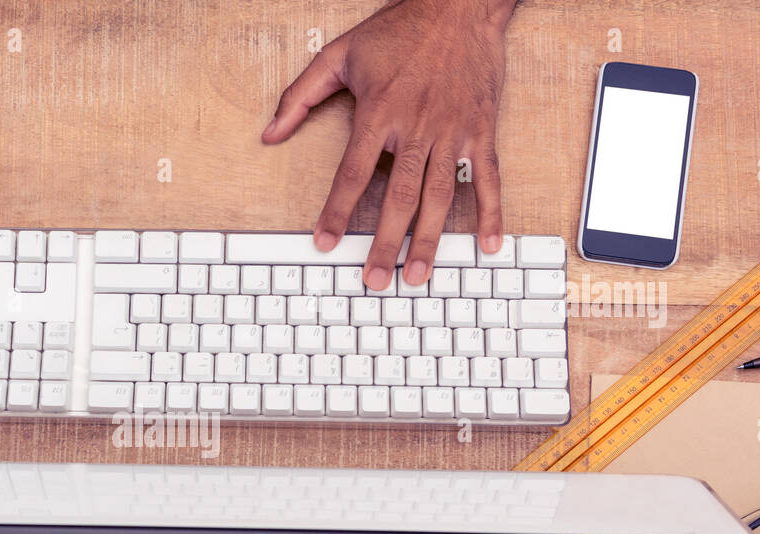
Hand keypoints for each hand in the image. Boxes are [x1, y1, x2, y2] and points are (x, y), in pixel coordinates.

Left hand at [262, 0, 516, 290]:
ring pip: (440, 196)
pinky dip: (490, 212)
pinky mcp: (481, 130)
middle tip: (376, 279)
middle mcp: (416, 127)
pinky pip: (487, 177)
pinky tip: (487, 244)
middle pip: (399, 196)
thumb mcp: (340, 54)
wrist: (460, 2)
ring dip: (429, 239)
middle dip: (386, 242)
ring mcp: (452, 131)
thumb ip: (300, 96)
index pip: (352, 174)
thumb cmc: (400, 29)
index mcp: (379, 113)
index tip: (326, 244)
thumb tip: (269, 133)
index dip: (337, 211)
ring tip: (418, 275)